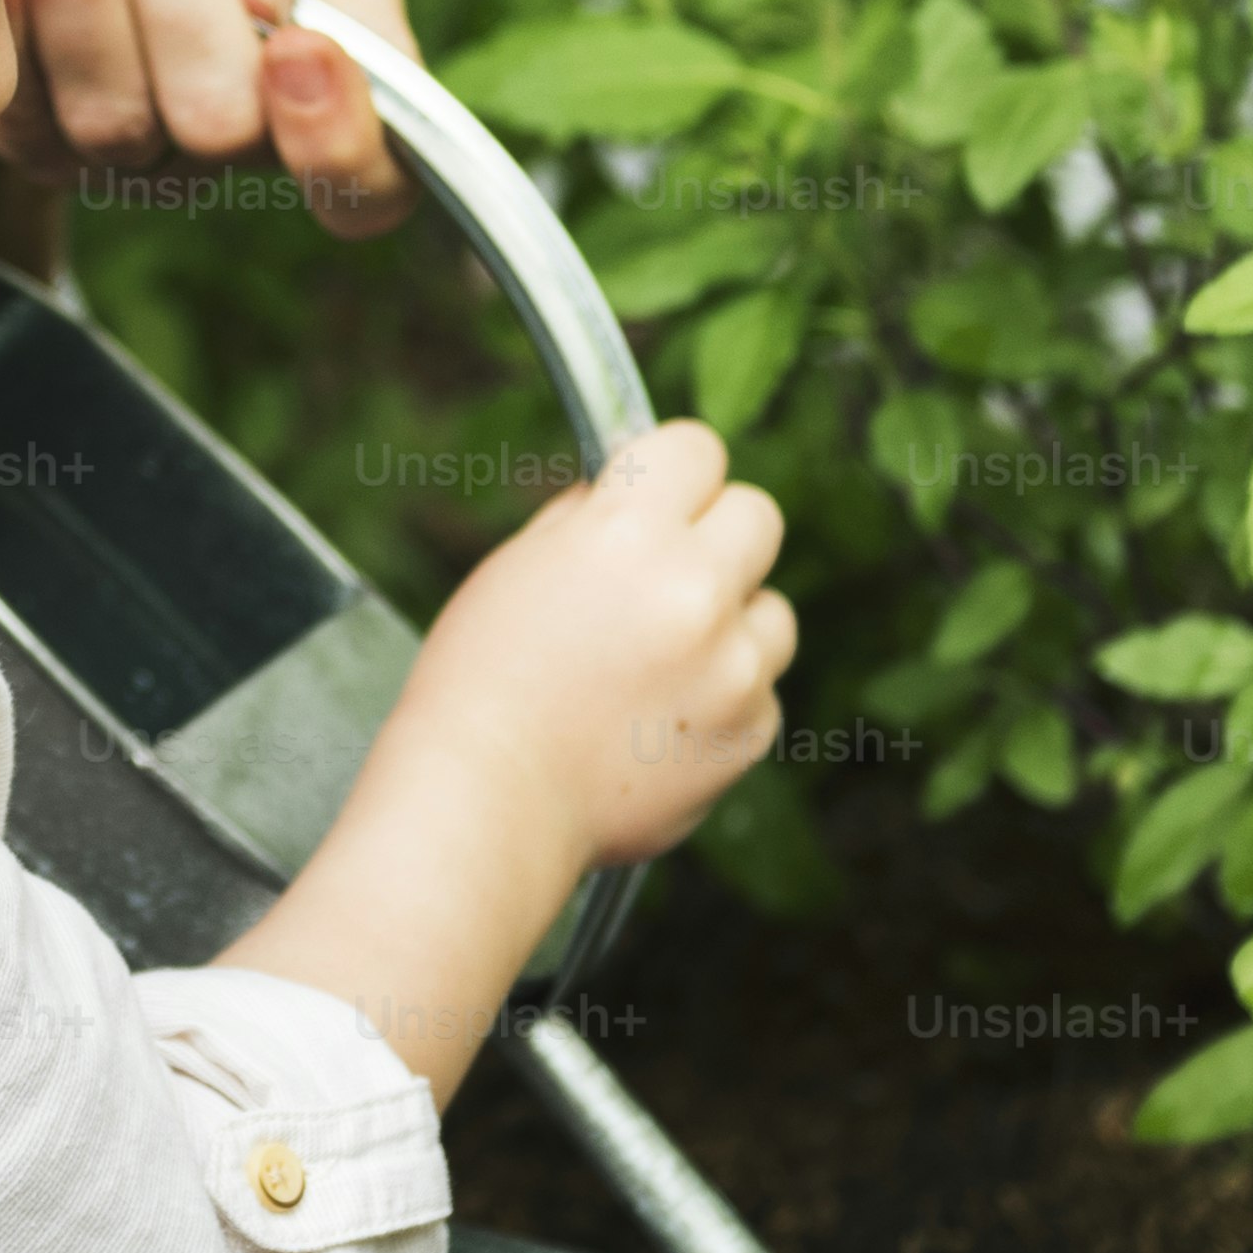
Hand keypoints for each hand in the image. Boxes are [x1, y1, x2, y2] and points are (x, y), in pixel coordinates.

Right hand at [406, 420, 797, 871]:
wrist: (488, 804)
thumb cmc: (480, 684)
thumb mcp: (516, 566)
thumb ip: (590, 519)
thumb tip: (640, 495)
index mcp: (629, 531)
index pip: (697, 447)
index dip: (671, 473)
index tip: (655, 498)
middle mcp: (696, 589)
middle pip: (757, 514)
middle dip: (714, 537)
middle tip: (663, 578)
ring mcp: (733, 665)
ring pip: (772, 611)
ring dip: (731, 624)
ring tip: (658, 664)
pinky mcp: (750, 731)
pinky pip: (761, 689)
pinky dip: (723, 700)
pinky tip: (657, 722)